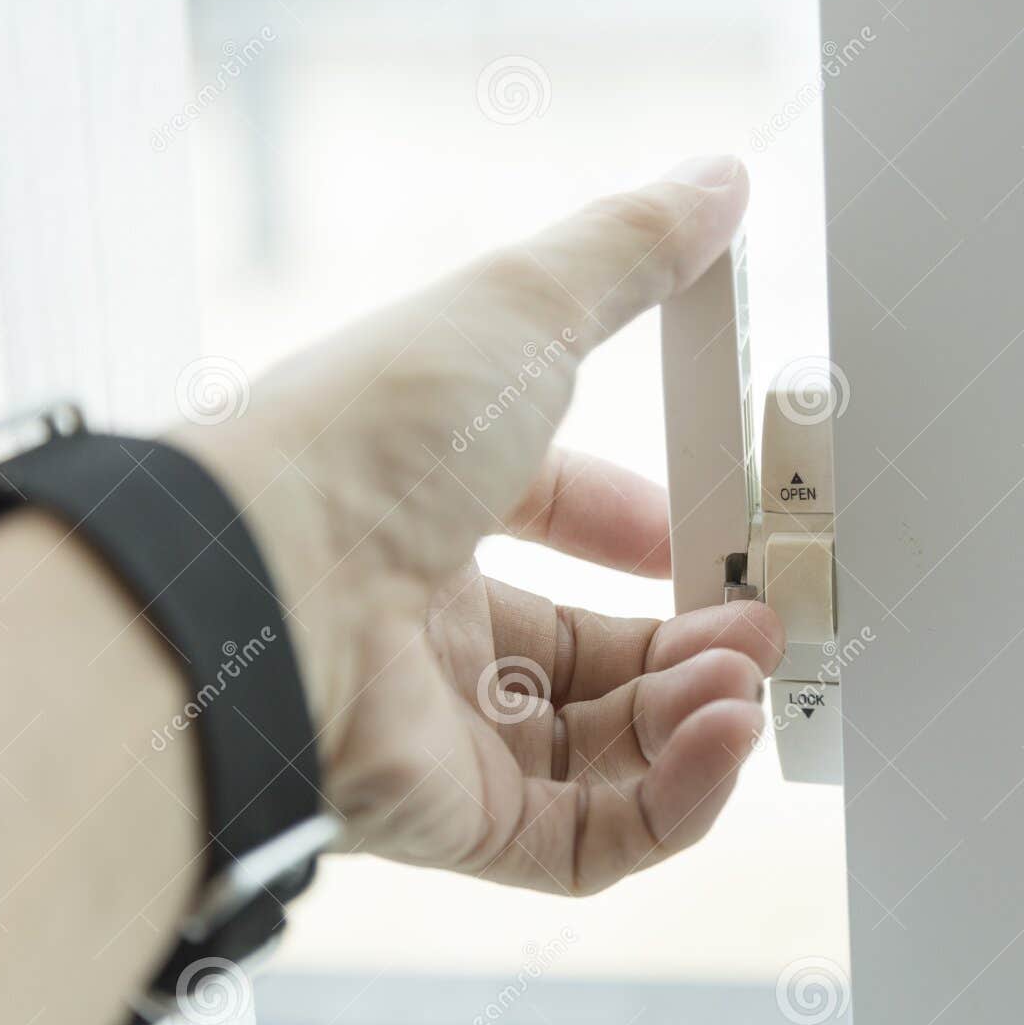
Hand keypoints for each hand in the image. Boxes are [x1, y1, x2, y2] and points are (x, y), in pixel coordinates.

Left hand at [182, 156, 783, 893]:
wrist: (266, 577)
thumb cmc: (370, 435)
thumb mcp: (519, 308)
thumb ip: (626, 252)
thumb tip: (717, 184)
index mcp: (428, 514)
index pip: (545, 534)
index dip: (628, 532)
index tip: (693, 534)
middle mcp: (431, 632)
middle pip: (594, 655)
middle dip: (692, 640)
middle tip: (757, 623)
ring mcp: (447, 733)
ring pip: (609, 754)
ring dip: (699, 715)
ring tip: (745, 679)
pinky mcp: (463, 824)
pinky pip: (594, 840)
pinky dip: (680, 798)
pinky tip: (723, 738)